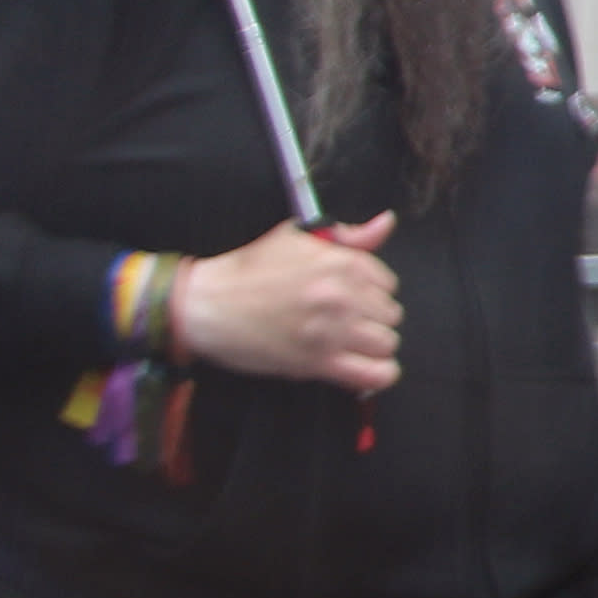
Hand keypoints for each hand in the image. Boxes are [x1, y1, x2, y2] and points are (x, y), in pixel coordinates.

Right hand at [177, 214, 398, 392]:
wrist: (207, 303)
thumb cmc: (248, 270)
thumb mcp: (296, 238)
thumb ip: (349, 235)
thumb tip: (387, 222)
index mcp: (341, 262)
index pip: (388, 284)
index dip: (370, 294)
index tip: (350, 300)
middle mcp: (342, 295)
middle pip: (390, 315)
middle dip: (371, 320)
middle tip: (343, 323)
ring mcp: (332, 330)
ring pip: (387, 344)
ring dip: (371, 347)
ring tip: (348, 345)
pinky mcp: (318, 362)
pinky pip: (375, 375)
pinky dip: (378, 375)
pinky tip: (364, 369)